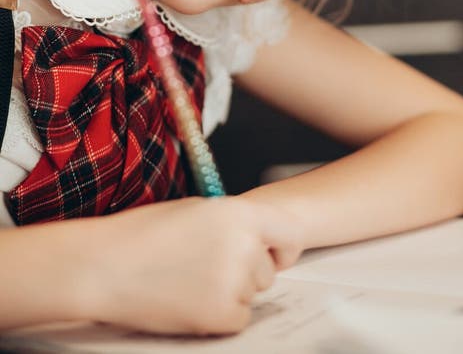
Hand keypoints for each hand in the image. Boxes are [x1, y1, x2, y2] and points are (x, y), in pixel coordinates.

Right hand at [81, 196, 302, 335]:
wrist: (106, 265)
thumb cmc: (144, 234)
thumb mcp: (198, 210)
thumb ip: (234, 222)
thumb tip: (258, 241)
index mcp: (240, 213)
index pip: (289, 233)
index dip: (283, 247)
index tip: (275, 255)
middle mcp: (245, 245)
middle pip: (267, 269)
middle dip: (245, 271)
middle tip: (204, 266)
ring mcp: (235, 281)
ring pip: (252, 294)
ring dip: (230, 292)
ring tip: (190, 279)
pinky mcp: (222, 315)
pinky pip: (239, 319)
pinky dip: (219, 316)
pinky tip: (189, 300)